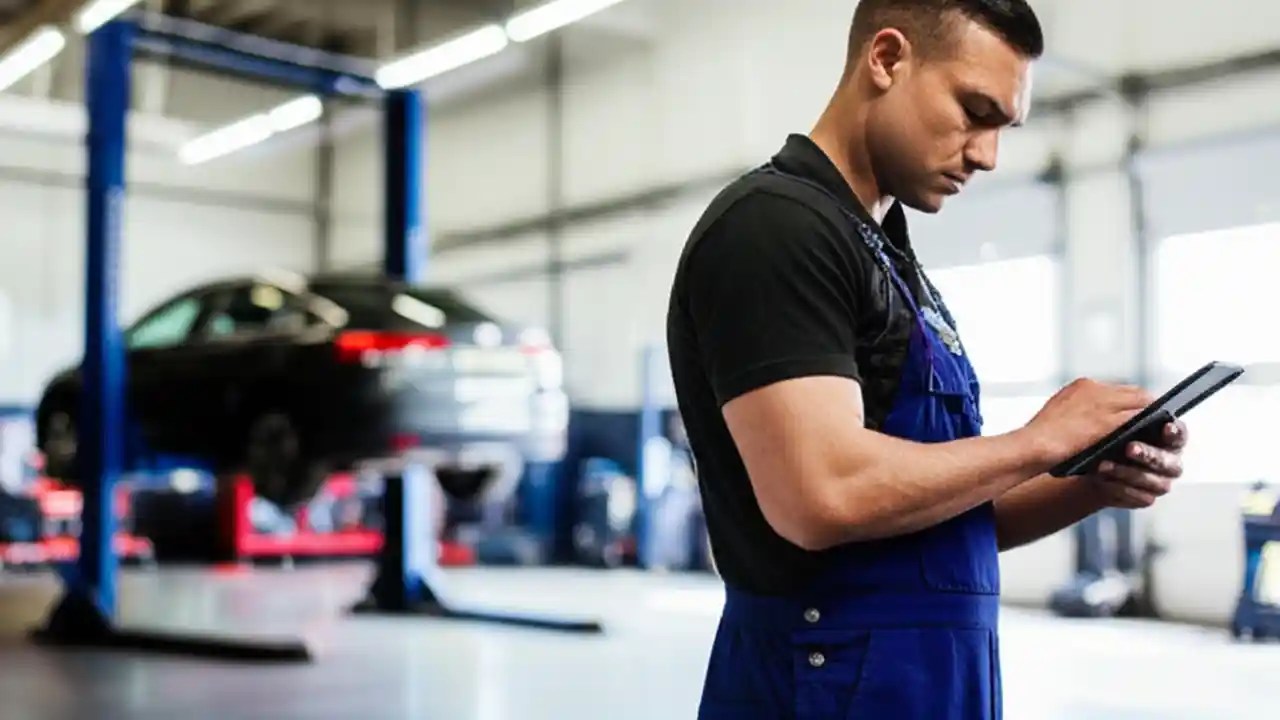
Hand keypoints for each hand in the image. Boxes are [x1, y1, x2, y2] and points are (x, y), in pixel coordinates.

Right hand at [1022, 378, 1153, 465]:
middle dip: (1146, 405)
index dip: (1130, 401)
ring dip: (1151, 415)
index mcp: (1080, 386)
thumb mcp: (1059, 415)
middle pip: (1134, 392)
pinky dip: (1148, 426)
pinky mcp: (1106, 421)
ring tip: (1158, 429)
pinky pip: (1138, 419)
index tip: (1136, 411)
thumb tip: (1097, 419)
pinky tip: (1153, 437)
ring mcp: (1101, 403)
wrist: (1031, 446)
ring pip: (1140, 403)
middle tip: (1157, 419)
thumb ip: (1080, 411)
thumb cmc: (1039, 438)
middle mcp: (1093, 388)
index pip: (1118, 388)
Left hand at [1085, 420, 1188, 508]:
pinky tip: (1104, 480)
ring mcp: (1159, 483)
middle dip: (1149, 455)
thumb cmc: (1113, 441)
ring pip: (1153, 482)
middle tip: (1129, 448)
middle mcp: (1170, 463)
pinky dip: (1120, 488)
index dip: (1175, 432)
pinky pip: (1139, 497)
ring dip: (1128, 473)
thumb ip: (1131, 416)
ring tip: (1104, 465)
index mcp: (1168, 440)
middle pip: (1168, 462)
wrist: (1092, 468)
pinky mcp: (1145, 498)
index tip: (1166, 427)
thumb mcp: (1117, 424)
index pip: (1179, 435)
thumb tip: (1137, 409)